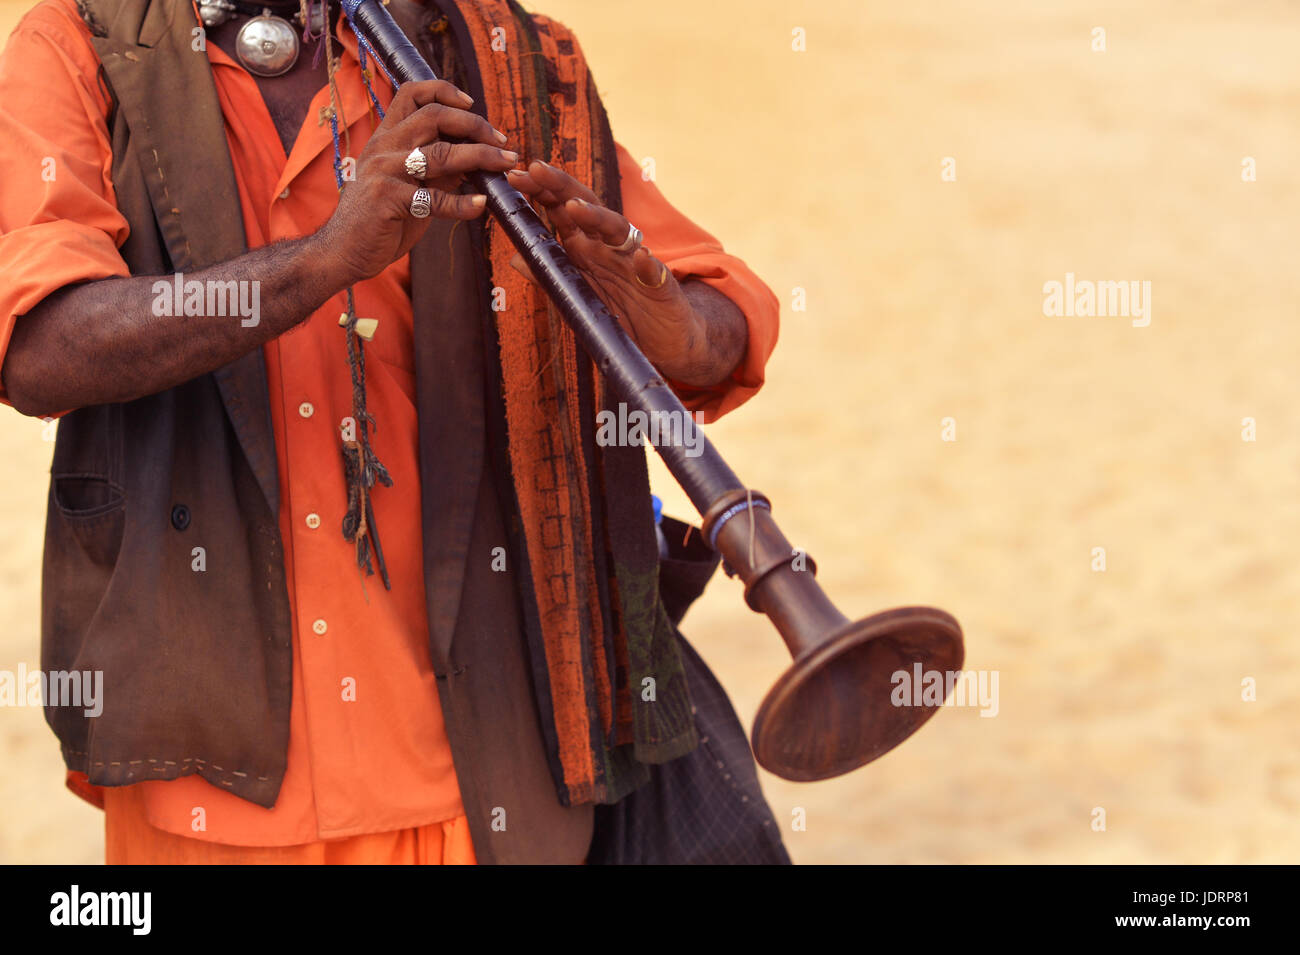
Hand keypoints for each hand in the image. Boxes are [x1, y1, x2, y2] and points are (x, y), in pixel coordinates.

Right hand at [318, 79, 518, 283]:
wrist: (343, 250)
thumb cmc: (380, 218)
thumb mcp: (409, 184)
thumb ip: (436, 167)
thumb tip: (477, 156)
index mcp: (386, 137)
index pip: (412, 93)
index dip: (444, 91)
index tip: (472, 104)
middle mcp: (383, 146)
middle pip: (434, 117)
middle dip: (475, 125)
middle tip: (502, 143)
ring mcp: (383, 171)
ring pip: (440, 154)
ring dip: (480, 157)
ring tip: (505, 165)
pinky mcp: (387, 200)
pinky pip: (433, 198)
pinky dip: (461, 203)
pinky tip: (480, 206)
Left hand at [505, 160, 711, 379]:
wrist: (664, 338)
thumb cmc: (620, 314)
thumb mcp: (578, 297)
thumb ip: (549, 277)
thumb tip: (514, 259)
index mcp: (587, 247)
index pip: (563, 210)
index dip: (541, 191)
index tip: (516, 177)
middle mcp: (609, 247)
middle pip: (586, 208)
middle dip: (561, 187)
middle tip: (536, 169)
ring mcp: (635, 262)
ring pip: (618, 231)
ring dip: (598, 218)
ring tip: (573, 207)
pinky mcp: (661, 285)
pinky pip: (654, 272)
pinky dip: (647, 264)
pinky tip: (642, 257)